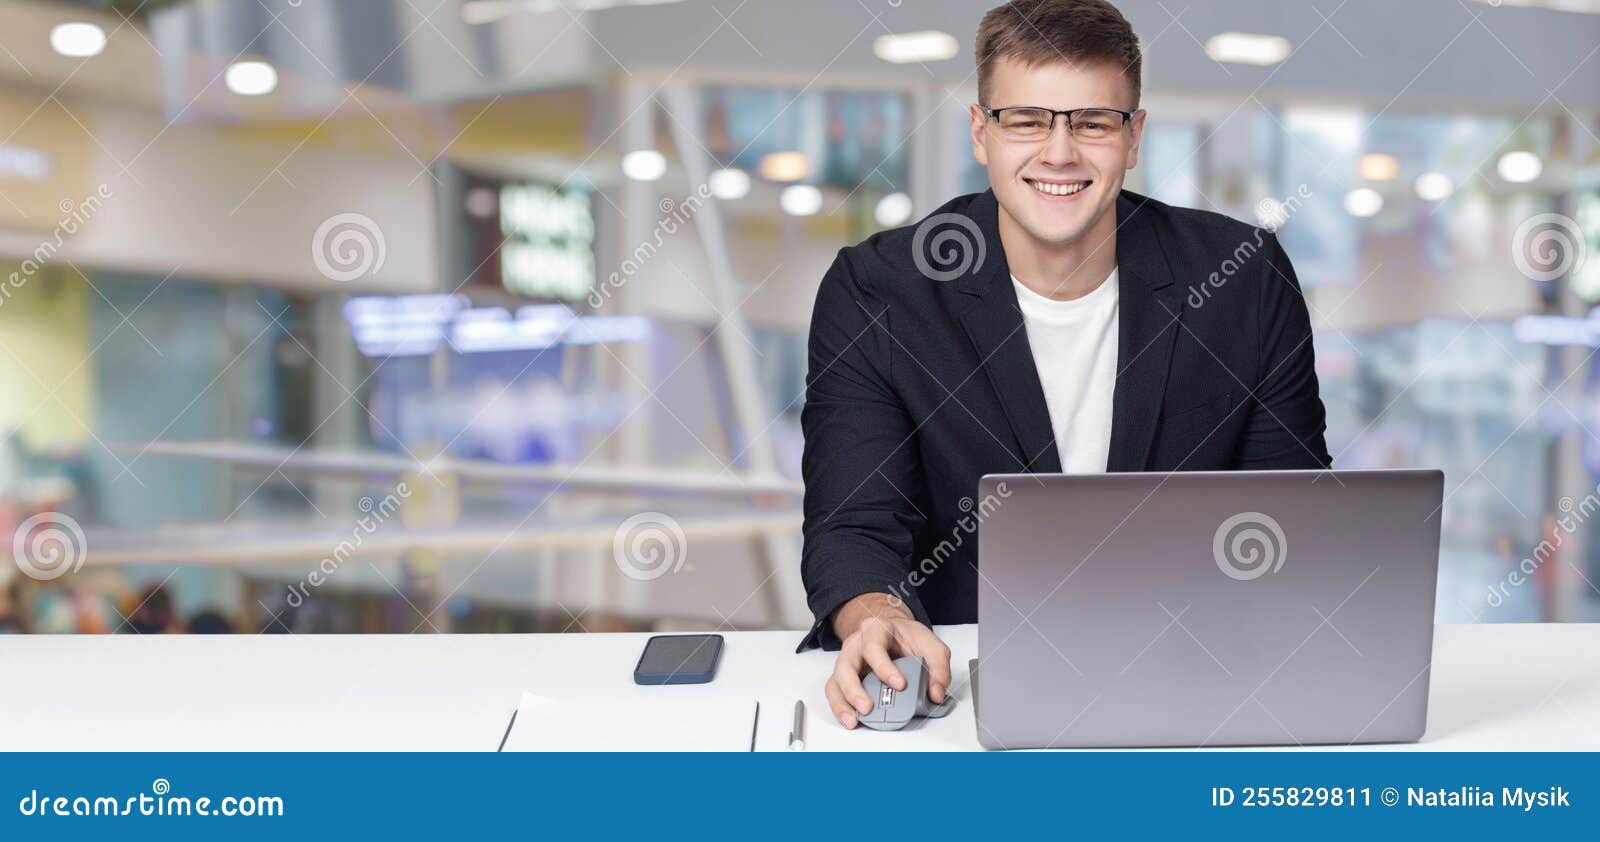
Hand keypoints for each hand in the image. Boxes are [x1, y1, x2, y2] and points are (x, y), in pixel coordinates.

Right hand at [824, 593, 951, 728]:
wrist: (894, 633)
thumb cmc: (907, 638)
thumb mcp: (930, 644)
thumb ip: (938, 667)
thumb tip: (936, 693)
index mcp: (876, 630)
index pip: (873, 647)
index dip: (884, 667)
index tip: (899, 684)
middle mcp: (856, 644)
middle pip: (845, 665)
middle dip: (854, 689)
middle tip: (868, 707)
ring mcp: (848, 661)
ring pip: (835, 681)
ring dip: (843, 703)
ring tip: (854, 720)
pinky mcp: (844, 677)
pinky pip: (834, 692)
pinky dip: (840, 707)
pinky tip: (851, 719)